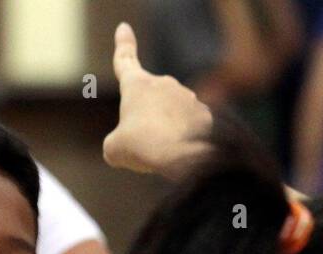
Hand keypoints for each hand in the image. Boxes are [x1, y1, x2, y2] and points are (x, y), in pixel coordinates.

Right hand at [103, 23, 213, 179]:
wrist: (185, 157)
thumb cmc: (145, 147)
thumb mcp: (116, 149)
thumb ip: (116, 144)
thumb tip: (122, 148)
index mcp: (137, 84)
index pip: (126, 60)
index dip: (124, 44)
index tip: (125, 28)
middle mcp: (164, 84)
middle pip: (152, 100)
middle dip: (150, 119)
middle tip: (149, 142)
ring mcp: (187, 97)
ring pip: (175, 115)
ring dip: (171, 130)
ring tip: (169, 149)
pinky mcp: (206, 114)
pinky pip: (194, 126)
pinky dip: (189, 138)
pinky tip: (188, 151)